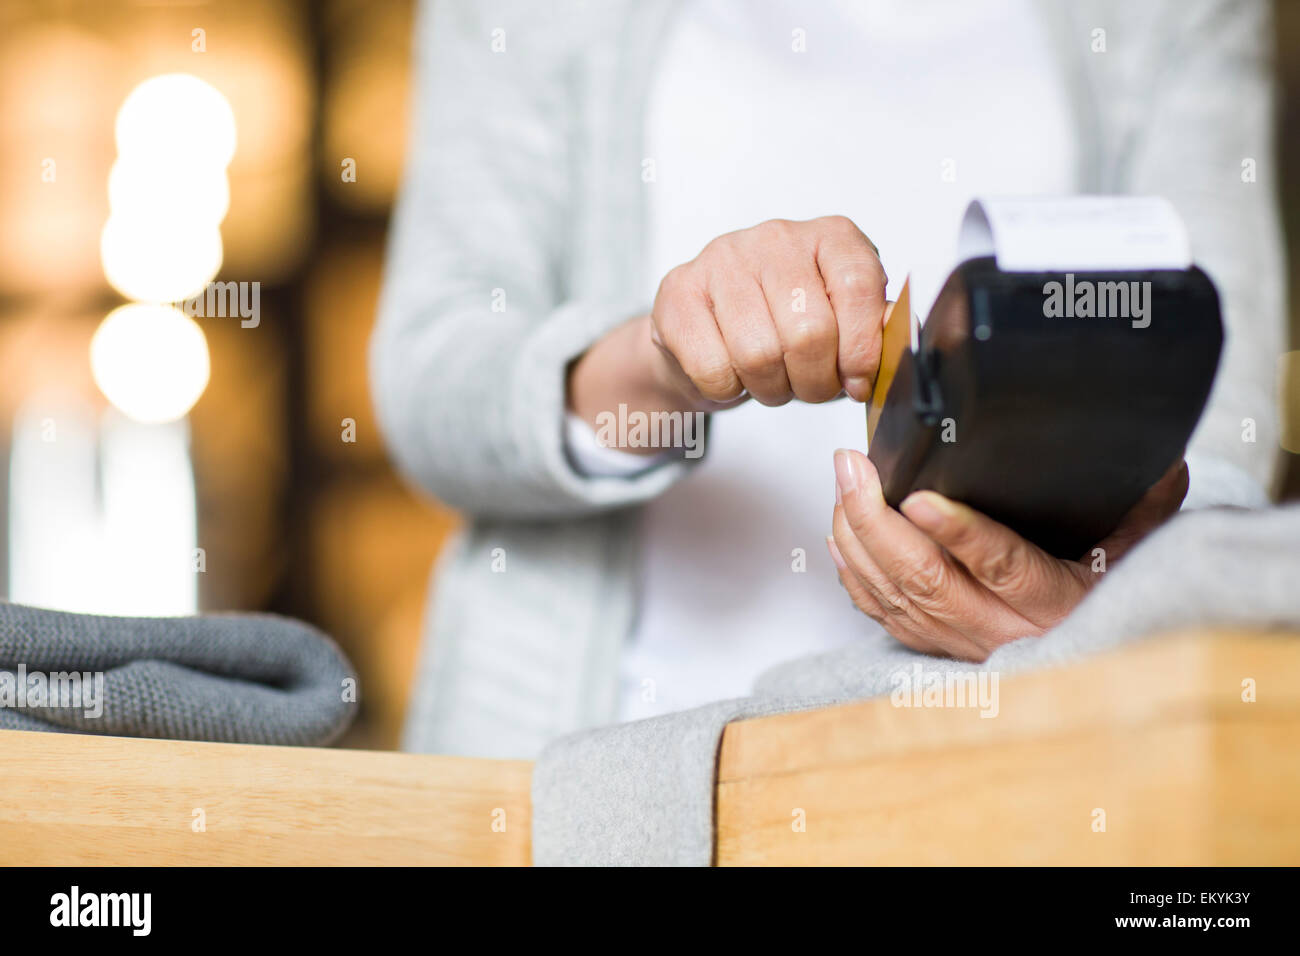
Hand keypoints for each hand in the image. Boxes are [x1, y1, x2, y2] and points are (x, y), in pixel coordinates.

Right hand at [568, 217, 887, 441]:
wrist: (707, 337)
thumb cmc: (783, 331)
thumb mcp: (842, 328)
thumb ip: (873, 332)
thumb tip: (899, 343)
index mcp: (831, 237)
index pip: (857, 287)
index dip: (861, 349)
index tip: (856, 381)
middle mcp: (776, 237)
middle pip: (809, 331)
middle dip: (813, 382)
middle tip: (808, 389)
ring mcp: (722, 258)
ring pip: (759, 354)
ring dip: (771, 388)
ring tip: (770, 382)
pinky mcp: (678, 291)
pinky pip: (714, 366)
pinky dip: (728, 389)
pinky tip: (731, 375)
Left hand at [827, 449, 1189, 660]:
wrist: (1085, 677)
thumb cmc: (1099, 607)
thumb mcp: (1128, 561)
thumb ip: (1140, 513)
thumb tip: (1165, 467)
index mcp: (1049, 602)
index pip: (1000, 565)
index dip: (956, 532)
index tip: (920, 497)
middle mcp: (996, 628)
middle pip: (922, 577)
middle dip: (874, 517)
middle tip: (852, 466)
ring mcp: (958, 641)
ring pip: (891, 593)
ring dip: (855, 536)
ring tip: (841, 483)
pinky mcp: (932, 647)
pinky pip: (880, 612)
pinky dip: (852, 572)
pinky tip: (838, 535)